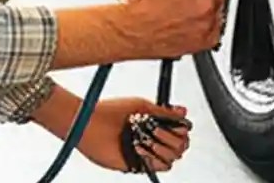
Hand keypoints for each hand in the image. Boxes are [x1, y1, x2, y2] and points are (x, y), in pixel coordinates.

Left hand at [77, 97, 191, 172]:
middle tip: (155, 129)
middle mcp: (153, 139)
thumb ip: (164, 111)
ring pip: (172, 158)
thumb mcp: (141, 106)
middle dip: (172, 138)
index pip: (180, 132)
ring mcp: (146, 153)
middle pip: (180, 147)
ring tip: (146, 137)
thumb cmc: (110, 111)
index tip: (178, 125)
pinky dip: (153, 157)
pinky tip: (139, 147)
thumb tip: (183, 112)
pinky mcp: (138, 164)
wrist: (90, 123)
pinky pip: (157, 167)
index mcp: (154, 124)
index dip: (182, 130)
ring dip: (162, 147)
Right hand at [121, 0, 232, 59]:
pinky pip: (216, 30)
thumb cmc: (136, 6)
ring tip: (188, 7)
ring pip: (220, 9)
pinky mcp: (203, 43)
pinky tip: (191, 21)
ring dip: (209, 6)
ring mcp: (206, 25)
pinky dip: (207, 25)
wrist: (128, 31)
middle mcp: (204, 4)